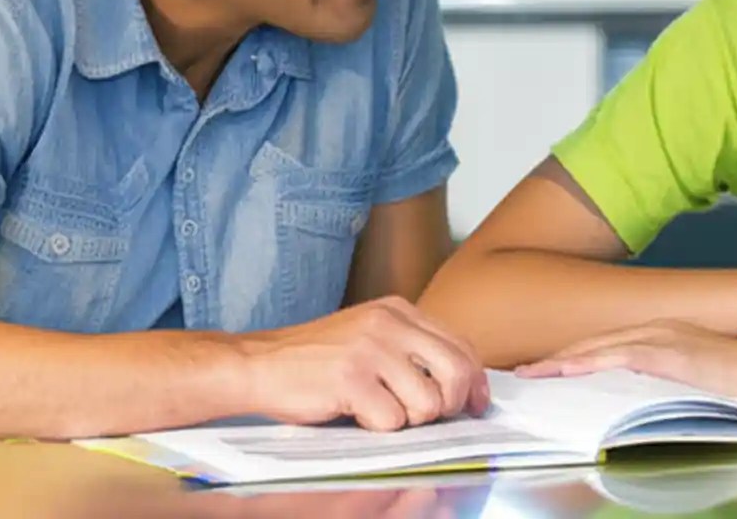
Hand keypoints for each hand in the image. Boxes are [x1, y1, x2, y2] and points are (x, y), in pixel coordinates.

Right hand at [238, 296, 489, 431]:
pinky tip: (356, 412)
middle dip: (453, 404)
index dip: (476, 380)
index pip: (460, 345)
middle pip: (456, 372)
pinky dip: (378, 427)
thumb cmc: (317, 359)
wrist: (259, 363)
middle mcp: (389, 324)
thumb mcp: (372, 335)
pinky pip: (392, 420)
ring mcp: (370, 350)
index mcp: (399, 310)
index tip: (476, 403)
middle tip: (434, 417)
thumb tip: (463, 382)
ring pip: (428, 403)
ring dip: (409, 419)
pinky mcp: (350, 379)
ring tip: (381, 410)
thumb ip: (413, 348)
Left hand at [514, 320, 736, 398]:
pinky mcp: (667, 353)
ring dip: (564, 360)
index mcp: (666, 335)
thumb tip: (648, 405)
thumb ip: (672, 385)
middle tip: (527, 373)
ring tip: (533, 374)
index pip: (610, 346)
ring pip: (598, 347)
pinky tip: (562, 371)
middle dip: (560, 358)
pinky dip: (586, 362)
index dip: (577, 357)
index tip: (548, 370)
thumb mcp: (701, 379)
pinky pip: (615, 356)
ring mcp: (662, 338)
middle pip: (596, 343)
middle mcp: (659, 330)